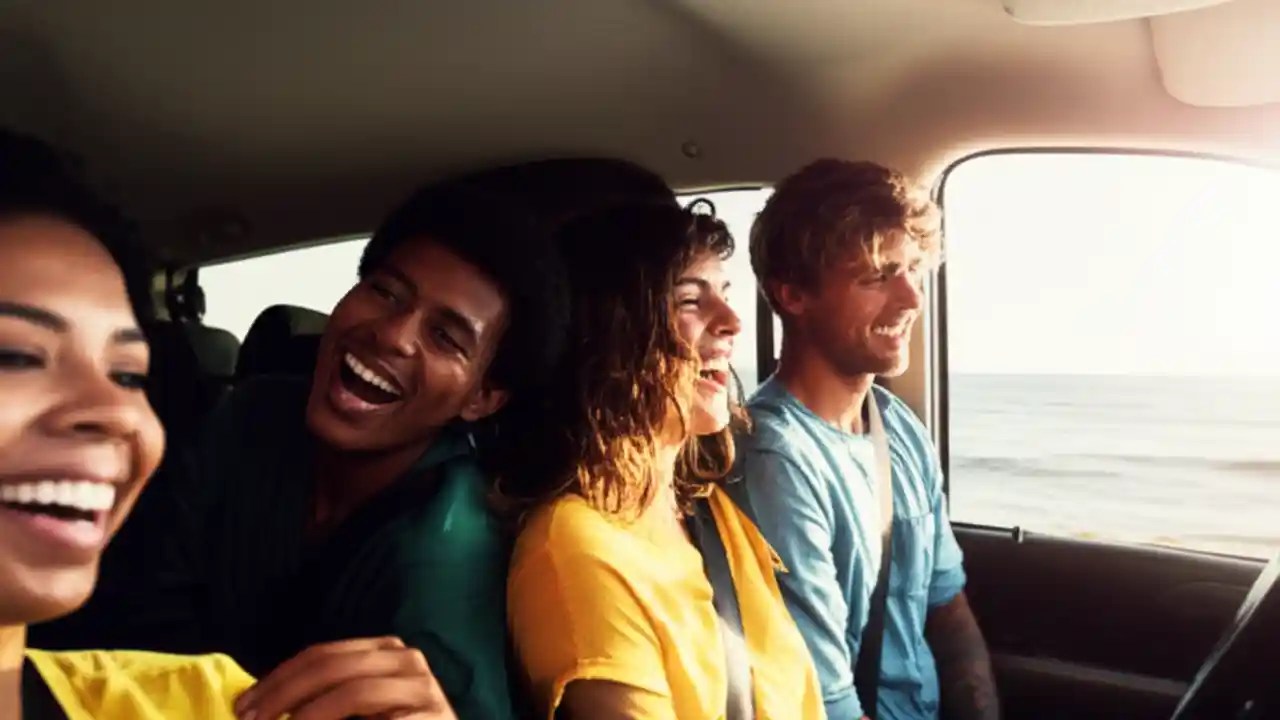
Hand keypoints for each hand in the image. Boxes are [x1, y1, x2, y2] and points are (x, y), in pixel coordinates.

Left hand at [234, 636, 456, 719]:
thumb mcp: (354, 708)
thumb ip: (321, 697)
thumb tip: (259, 702)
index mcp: (385, 651)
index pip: (321, 655)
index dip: (278, 678)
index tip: (243, 706)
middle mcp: (407, 660)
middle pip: (333, 668)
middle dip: (285, 694)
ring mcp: (425, 689)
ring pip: (355, 693)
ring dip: (310, 715)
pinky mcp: (434, 718)